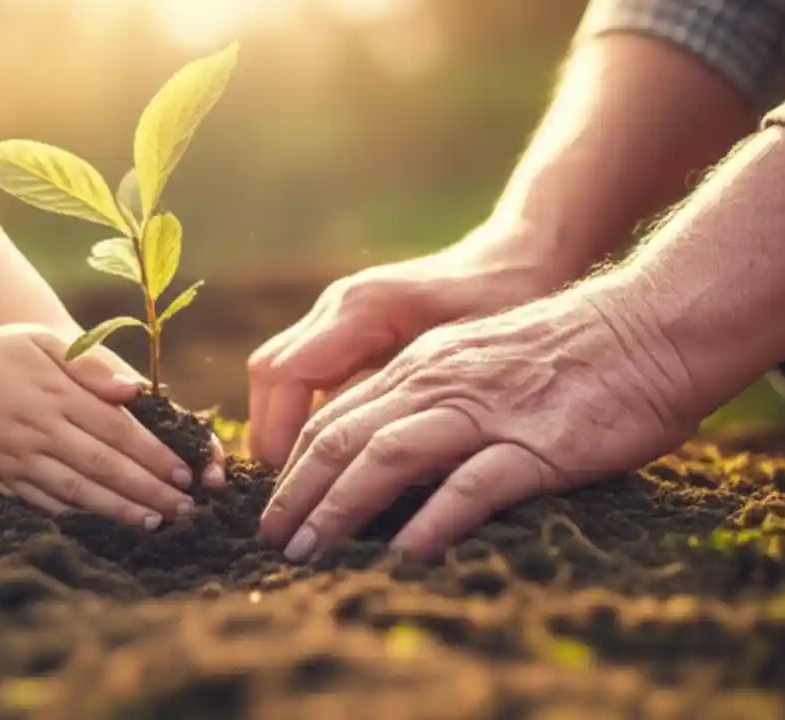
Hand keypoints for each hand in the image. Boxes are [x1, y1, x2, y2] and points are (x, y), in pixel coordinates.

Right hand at [0, 324, 203, 527]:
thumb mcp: (42, 342)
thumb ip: (90, 366)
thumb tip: (134, 392)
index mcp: (57, 393)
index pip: (118, 429)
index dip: (154, 454)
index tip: (184, 473)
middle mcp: (40, 429)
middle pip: (105, 466)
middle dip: (149, 489)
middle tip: (184, 508)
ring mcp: (18, 458)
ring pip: (78, 492)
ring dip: (119, 510)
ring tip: (154, 522)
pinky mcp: (0, 479)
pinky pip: (44, 504)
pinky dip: (77, 518)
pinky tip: (104, 525)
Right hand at [247, 221, 571, 465]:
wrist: (516, 260)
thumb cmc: (505, 304)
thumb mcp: (473, 358)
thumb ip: (424, 402)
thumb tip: (382, 467)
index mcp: (363, 308)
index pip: (287, 373)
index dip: (280, 431)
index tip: (299, 485)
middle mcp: (339, 305)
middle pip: (269, 372)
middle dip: (272, 435)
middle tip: (294, 494)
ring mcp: (337, 313)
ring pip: (278, 372)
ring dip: (284, 427)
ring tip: (306, 485)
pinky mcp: (345, 327)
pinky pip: (301, 373)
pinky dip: (302, 414)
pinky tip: (331, 458)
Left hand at [258, 284, 703, 561]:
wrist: (650, 327)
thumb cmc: (569, 350)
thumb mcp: (478, 359)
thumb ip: (431, 395)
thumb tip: (388, 451)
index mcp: (421, 367)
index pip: (335, 418)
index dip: (296, 467)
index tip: (278, 507)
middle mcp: (438, 386)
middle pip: (342, 440)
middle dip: (297, 495)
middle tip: (272, 541)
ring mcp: (485, 414)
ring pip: (385, 459)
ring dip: (338, 509)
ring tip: (309, 553)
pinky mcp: (534, 445)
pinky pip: (470, 487)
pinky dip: (430, 522)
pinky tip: (403, 556)